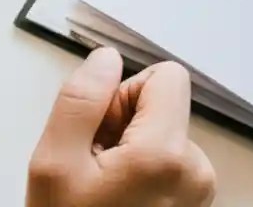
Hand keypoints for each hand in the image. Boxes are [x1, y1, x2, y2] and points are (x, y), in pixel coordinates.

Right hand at [29, 50, 216, 206]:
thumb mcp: (53, 166)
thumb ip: (79, 102)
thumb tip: (105, 60)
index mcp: (167, 155)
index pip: (167, 76)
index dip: (125, 94)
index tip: (101, 130)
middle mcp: (196, 171)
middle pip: (163, 107)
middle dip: (123, 127)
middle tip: (94, 169)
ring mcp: (199, 192)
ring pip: (163, 136)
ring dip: (130, 155)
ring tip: (103, 191)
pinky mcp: (195, 205)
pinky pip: (169, 165)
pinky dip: (141, 176)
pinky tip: (117, 201)